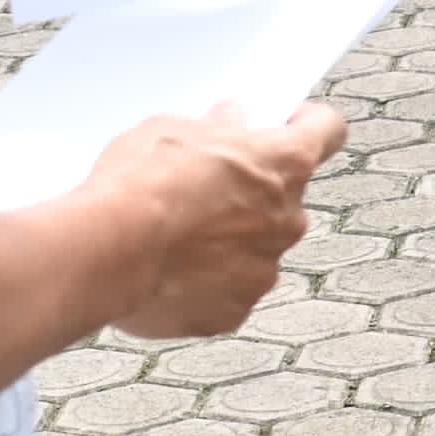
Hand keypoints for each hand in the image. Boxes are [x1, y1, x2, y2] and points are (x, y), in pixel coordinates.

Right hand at [89, 104, 346, 339]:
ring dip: (228, 241)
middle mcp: (288, 218)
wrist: (107, 253)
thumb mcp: (172, 130)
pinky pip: (228, 291)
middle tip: (206, 187)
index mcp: (284, 163)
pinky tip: (167, 272)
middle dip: (252, 191)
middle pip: (284, 197)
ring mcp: (264, 270)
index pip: (327, 131)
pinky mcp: (234, 312)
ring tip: (174, 236)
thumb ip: (215, 129)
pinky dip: (205, 283)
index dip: (310, 124)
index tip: (290, 123)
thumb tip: (231, 124)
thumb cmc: (140, 182)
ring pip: (256, 248)